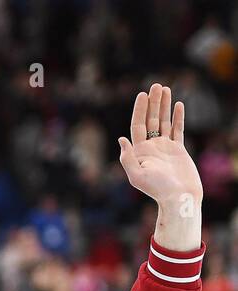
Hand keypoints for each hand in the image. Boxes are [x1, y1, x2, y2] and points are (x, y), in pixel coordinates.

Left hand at [118, 83, 202, 249]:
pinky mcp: (178, 149)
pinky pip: (177, 129)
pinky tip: (178, 105)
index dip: (139, 110)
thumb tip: (121, 139)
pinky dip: (177, 117)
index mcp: (139, 151)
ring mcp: (164, 147)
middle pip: (150, 120)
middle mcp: (150, 147)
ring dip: (164, 105)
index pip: (138, 125)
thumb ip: (127, 158)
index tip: (142, 94)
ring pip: (164, 122)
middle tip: (156, 85)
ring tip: (165, 89)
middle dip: (152, 103)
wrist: (179, 196)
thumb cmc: (157, 188)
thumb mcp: (137, 175)